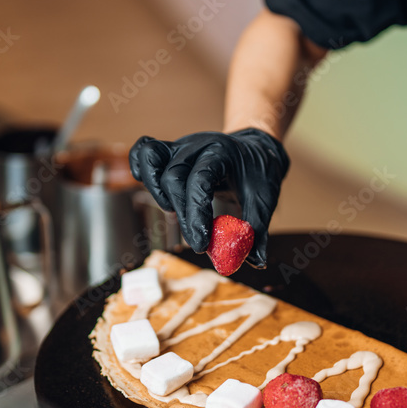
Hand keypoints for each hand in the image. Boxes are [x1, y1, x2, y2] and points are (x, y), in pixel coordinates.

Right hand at [129, 128, 289, 266]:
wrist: (255, 151)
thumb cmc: (258, 175)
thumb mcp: (265, 200)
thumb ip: (257, 230)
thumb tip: (255, 262)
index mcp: (222, 151)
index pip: (200, 180)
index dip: (196, 215)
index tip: (202, 245)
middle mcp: (197, 145)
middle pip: (173, 175)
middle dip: (183, 215)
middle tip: (198, 242)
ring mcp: (180, 146)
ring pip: (152, 160)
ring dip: (157, 193)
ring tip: (175, 213)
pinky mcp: (169, 153)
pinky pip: (143, 153)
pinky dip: (141, 171)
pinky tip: (159, 196)